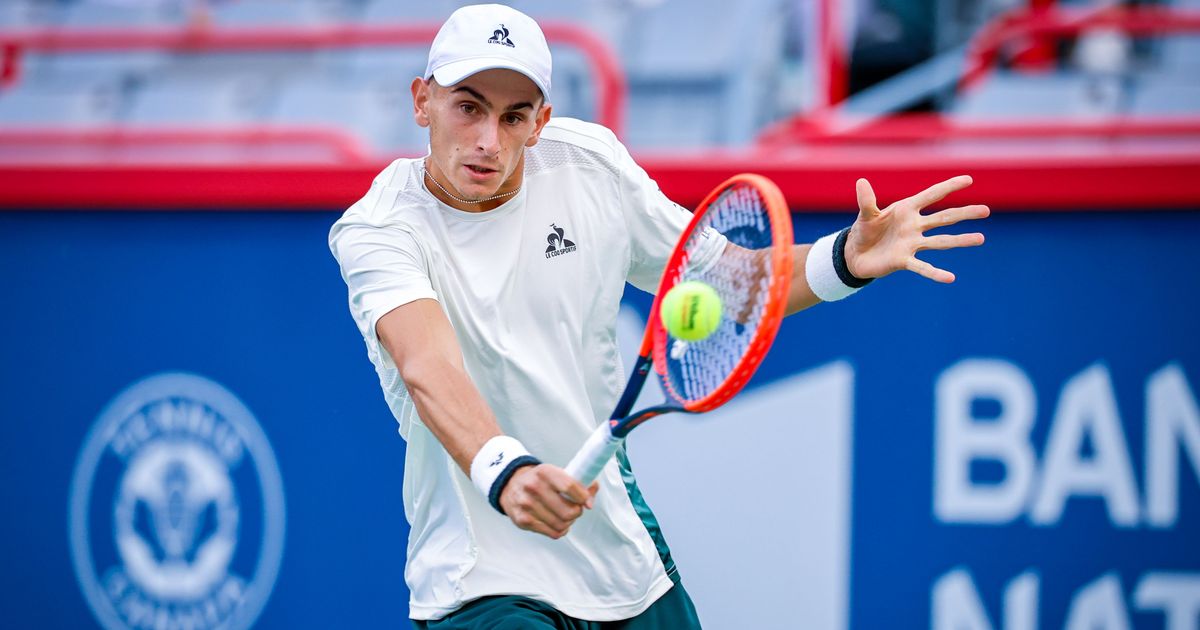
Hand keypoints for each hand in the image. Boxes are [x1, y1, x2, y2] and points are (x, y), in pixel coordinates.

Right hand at [499, 463, 598, 538]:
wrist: (511, 485)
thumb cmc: (540, 480)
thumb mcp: (556, 473)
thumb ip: (578, 481)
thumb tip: (593, 489)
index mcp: (544, 472)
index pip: (570, 486)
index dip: (584, 497)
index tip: (587, 502)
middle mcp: (533, 487)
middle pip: (568, 511)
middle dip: (577, 512)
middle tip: (576, 509)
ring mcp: (526, 505)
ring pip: (562, 524)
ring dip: (569, 522)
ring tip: (565, 515)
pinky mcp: (523, 521)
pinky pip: (553, 533)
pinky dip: (560, 529)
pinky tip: (557, 522)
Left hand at [844, 175, 989, 282]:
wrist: (855, 255)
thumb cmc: (864, 231)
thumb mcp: (865, 215)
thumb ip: (866, 201)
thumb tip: (861, 181)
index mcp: (906, 209)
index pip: (931, 195)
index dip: (948, 187)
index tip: (968, 180)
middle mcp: (914, 226)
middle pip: (944, 218)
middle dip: (964, 213)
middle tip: (986, 210)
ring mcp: (911, 244)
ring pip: (940, 241)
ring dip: (960, 240)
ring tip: (981, 238)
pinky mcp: (904, 260)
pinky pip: (922, 267)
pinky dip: (935, 273)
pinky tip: (950, 278)